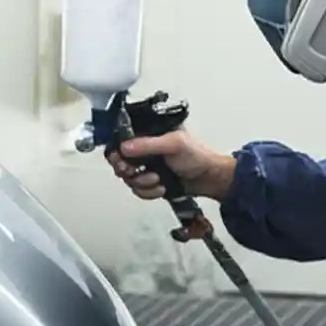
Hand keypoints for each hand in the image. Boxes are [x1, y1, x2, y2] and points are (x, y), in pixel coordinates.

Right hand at [107, 130, 235, 200]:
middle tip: (135, 172)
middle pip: (120, 161)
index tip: (121, 160)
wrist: (209, 179)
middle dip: (128, 170)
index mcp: (148, 133)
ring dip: (142, 183)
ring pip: (128, 178)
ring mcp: (146, 166)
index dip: (117, 151)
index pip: (121, 139)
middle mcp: (144, 149)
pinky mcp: (149, 182)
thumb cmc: (197, 156)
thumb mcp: (174, 144)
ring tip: (157, 180)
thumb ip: (149, 144)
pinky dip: (148, 192)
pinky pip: (138, 190)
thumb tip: (125, 146)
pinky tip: (161, 188)